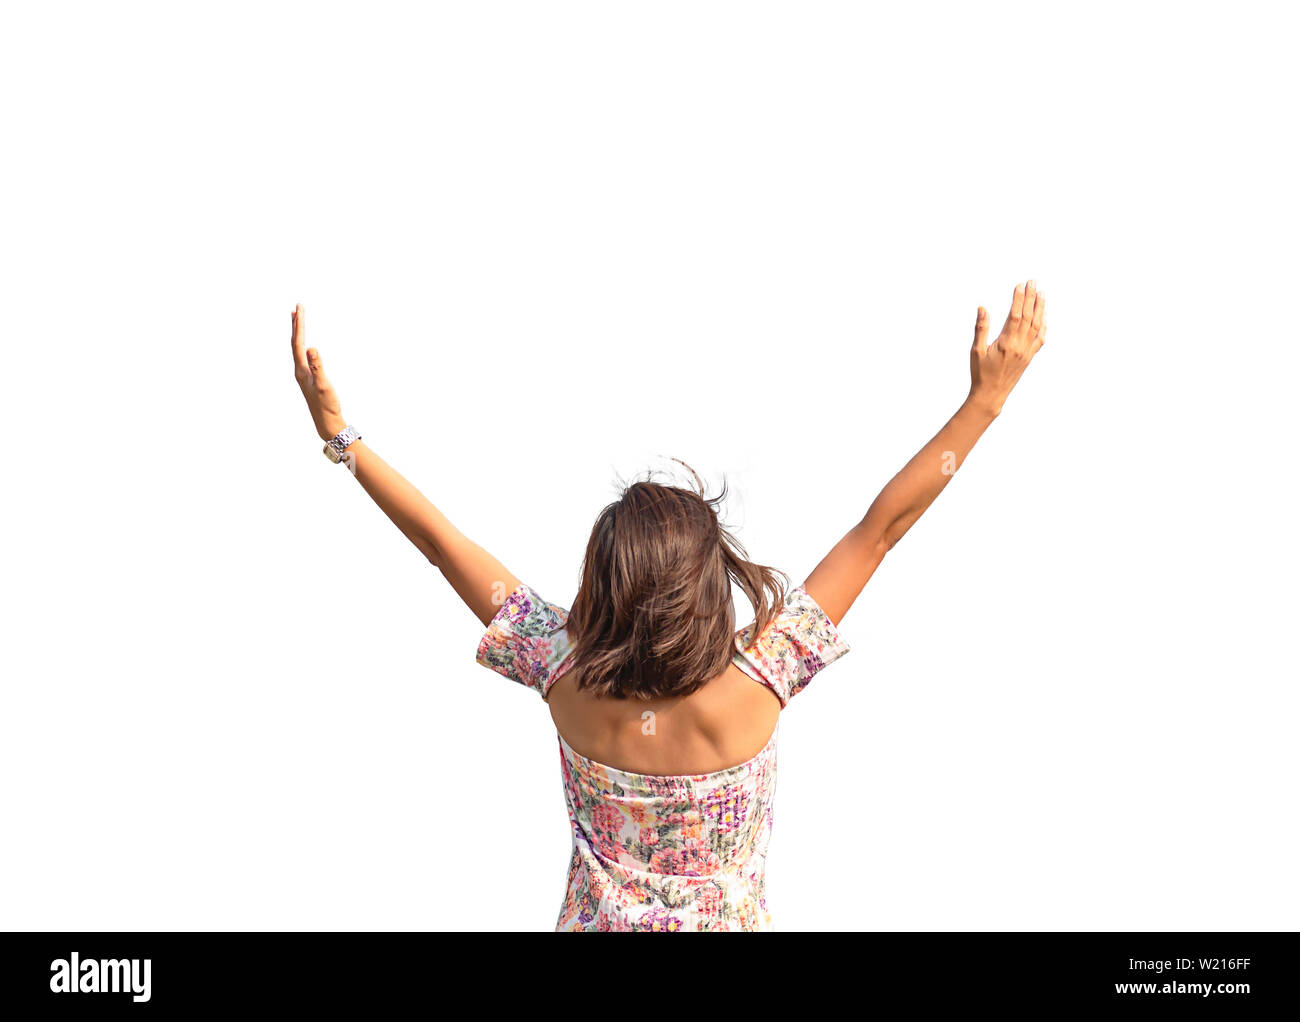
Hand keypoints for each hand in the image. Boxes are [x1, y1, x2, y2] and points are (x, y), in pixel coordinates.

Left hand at [290, 304, 345, 440]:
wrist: (326, 423)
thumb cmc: (326, 405)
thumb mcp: (324, 385)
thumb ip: (318, 366)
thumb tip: (311, 348)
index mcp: (301, 370)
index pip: (298, 342)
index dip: (299, 325)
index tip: (299, 308)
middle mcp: (299, 370)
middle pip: (295, 343)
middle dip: (297, 324)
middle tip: (298, 307)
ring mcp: (303, 374)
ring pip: (298, 349)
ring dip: (298, 334)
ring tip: (297, 321)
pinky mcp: (308, 378)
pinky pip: (303, 356)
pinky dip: (303, 346)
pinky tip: (306, 347)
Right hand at [968, 279, 1045, 416]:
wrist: (991, 395)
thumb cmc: (980, 373)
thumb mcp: (976, 350)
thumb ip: (981, 328)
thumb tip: (983, 308)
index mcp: (1006, 343)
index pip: (1016, 315)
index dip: (1019, 299)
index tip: (1021, 285)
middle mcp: (1020, 346)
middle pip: (1029, 317)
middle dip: (1031, 298)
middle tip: (1033, 282)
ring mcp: (1027, 351)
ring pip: (1037, 325)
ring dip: (1040, 308)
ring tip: (1042, 294)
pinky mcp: (1029, 357)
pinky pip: (1040, 339)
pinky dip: (1044, 326)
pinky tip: (1044, 317)